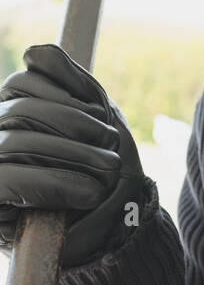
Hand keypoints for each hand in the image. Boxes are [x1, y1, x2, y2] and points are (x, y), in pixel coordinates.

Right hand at [0, 43, 146, 265]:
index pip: (23, 81)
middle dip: (73, 122)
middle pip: (19, 109)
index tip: (100, 109)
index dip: (63, 89)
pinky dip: (54, 183)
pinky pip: (8, 180)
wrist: (112, 232)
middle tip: (111, 140)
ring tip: (109, 169)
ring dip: (72, 155)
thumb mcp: (96, 122)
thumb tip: (37, 51)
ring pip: (14, 142)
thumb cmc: (102, 172)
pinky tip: (89, 192)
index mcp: (14, 113)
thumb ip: (70, 85)